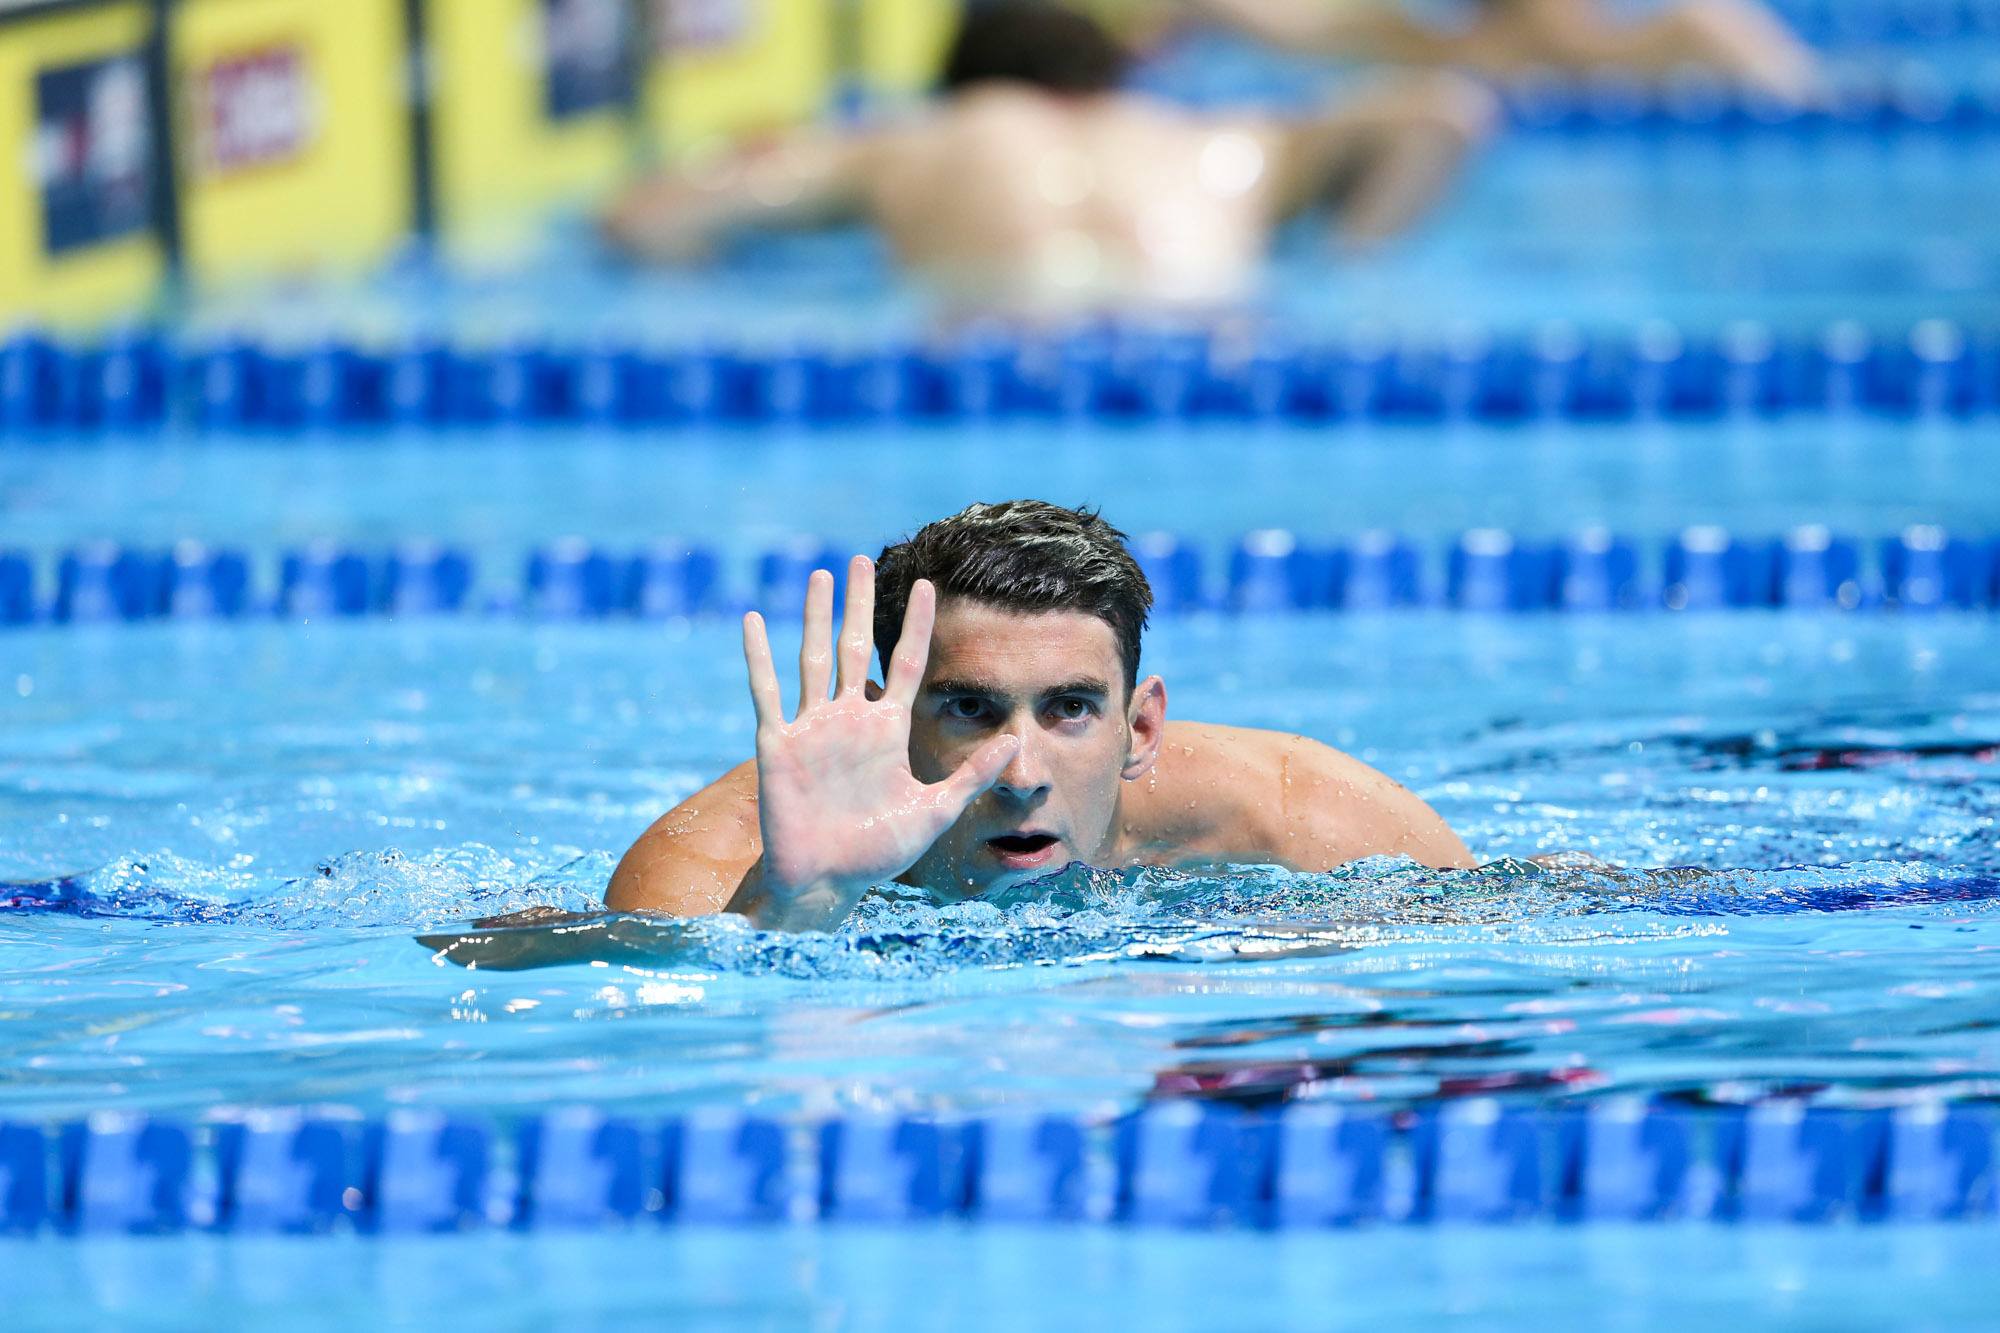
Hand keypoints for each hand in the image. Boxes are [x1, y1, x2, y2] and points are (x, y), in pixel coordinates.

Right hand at [724, 556, 1019, 930]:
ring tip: (820, 575)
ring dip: (814, 616)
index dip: (913, 625)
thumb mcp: (936, 810)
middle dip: (857, 604)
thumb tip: (1017, 741)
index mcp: (886, 730)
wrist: (826, 882)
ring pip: (812, 658)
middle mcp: (849, 720)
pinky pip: (766, 692)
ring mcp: (811, 728)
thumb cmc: (878, 852)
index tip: (926, 585)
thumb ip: (972, 775)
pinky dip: (757, 657)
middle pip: (852, 647)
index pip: (903, 663)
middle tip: (860, 559)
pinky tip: (752, 621)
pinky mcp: (778, 744)